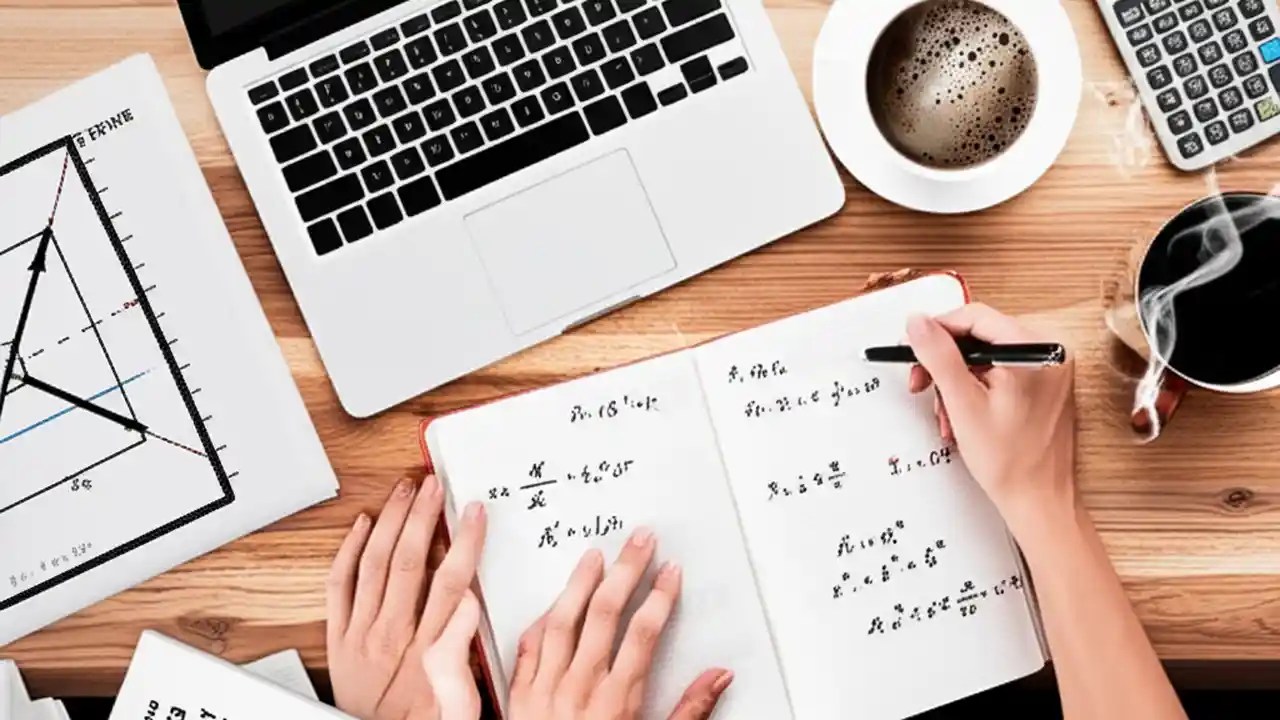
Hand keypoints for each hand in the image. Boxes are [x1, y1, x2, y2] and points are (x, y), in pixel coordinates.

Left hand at [327, 475, 487, 719]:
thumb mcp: (454, 708)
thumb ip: (463, 658)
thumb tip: (469, 607)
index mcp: (425, 651)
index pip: (449, 582)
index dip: (465, 542)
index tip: (474, 515)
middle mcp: (390, 635)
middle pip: (408, 561)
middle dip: (424, 516)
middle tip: (435, 486)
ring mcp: (360, 633)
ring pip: (374, 563)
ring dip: (391, 521)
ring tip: (404, 490)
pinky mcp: (338, 637)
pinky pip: (339, 584)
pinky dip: (348, 550)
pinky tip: (361, 525)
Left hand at [508, 529, 733, 719]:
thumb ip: (687, 712)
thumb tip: (720, 677)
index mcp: (616, 702)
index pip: (642, 634)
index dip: (659, 597)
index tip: (672, 569)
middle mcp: (579, 688)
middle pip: (605, 615)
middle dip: (626, 571)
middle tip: (641, 537)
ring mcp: (544, 690)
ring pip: (561, 621)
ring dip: (580, 583)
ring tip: (596, 552)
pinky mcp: (518, 698)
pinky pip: (527, 648)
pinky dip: (540, 620)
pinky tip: (552, 601)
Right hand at [905, 304, 1076, 537]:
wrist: (1039, 500)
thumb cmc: (1013, 463)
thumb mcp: (963, 403)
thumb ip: (939, 356)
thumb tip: (918, 323)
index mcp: (1038, 349)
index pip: (976, 317)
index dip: (937, 330)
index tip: (912, 344)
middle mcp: (1049, 352)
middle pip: (979, 336)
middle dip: (944, 362)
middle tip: (921, 382)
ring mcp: (1048, 369)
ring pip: (984, 357)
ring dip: (955, 380)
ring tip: (945, 410)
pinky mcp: (1042, 385)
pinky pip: (998, 373)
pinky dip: (973, 389)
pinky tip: (961, 414)